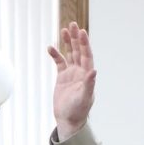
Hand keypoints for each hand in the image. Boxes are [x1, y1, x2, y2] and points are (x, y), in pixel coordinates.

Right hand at [47, 21, 96, 140]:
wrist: (68, 119)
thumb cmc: (78, 110)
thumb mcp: (84, 97)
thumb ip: (89, 84)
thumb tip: (93, 71)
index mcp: (87, 74)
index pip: (87, 55)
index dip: (84, 43)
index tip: (81, 32)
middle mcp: (80, 71)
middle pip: (79, 51)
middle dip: (76, 38)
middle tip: (73, 24)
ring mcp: (71, 73)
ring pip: (70, 54)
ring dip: (68, 42)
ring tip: (64, 30)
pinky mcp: (62, 77)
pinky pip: (59, 62)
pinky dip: (55, 55)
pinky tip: (50, 48)